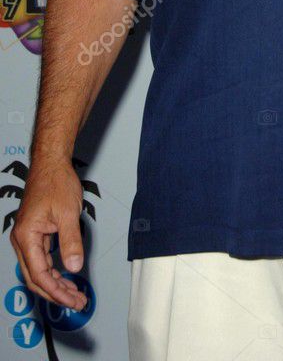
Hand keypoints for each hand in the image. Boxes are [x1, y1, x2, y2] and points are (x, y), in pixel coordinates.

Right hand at [10, 156, 88, 311]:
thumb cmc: (56, 182)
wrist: (51, 163)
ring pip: (38, 270)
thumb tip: (73, 267)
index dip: (56, 291)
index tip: (72, 299)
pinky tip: (66, 277)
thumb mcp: (68, 213)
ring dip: (56, 283)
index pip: (39, 274)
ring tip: (74, 293)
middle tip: (76, 301)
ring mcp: (27, 237)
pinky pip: (41, 259)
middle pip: (35, 277)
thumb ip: (71, 242)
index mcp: (26, 236)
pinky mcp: (34, 234)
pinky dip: (54, 270)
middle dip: (56, 293)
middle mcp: (22, 239)